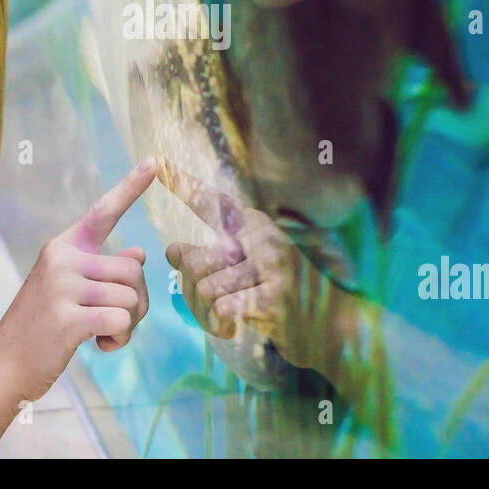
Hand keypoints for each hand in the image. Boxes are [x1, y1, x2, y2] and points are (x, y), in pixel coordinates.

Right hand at [0, 158, 154, 401]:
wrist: (4, 365)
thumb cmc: (42, 327)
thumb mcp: (68, 289)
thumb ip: (101, 269)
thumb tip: (140, 253)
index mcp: (62, 247)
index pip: (103, 211)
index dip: (131, 187)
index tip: (154, 161)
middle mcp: (61, 260)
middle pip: (133, 269)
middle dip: (137, 300)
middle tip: (117, 319)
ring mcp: (62, 288)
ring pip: (130, 298)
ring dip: (128, 324)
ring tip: (102, 334)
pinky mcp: (67, 319)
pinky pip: (121, 322)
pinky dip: (119, 339)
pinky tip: (100, 346)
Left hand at [158, 158, 347, 374]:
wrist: (329, 327)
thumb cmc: (279, 295)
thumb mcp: (247, 267)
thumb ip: (209, 257)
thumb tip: (171, 250)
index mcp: (256, 226)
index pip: (214, 202)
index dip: (185, 183)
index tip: (159, 161)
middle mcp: (264, 239)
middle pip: (195, 261)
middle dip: (190, 289)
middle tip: (204, 303)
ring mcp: (273, 268)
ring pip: (206, 288)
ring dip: (206, 311)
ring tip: (222, 316)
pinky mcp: (276, 299)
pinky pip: (224, 309)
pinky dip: (223, 323)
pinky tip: (236, 325)